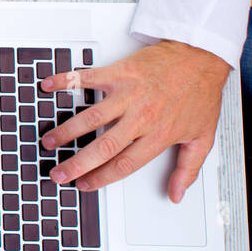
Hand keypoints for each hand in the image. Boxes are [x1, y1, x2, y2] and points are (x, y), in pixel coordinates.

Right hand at [38, 40, 229, 202]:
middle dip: (77, 164)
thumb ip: (189, 169)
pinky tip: (49, 87)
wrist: (201, 57)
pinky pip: (86, 78)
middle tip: (59, 173)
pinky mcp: (119, 73)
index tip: (85, 184)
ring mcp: (127, 93)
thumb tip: (178, 193)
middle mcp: (141, 116)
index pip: (124, 164)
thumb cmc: (200, 94)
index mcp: (159, 134)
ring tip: (50, 141)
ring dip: (67, 131)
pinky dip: (65, 81)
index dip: (101, 178)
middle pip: (102, 147)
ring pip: (90, 117)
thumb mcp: (203, 137)